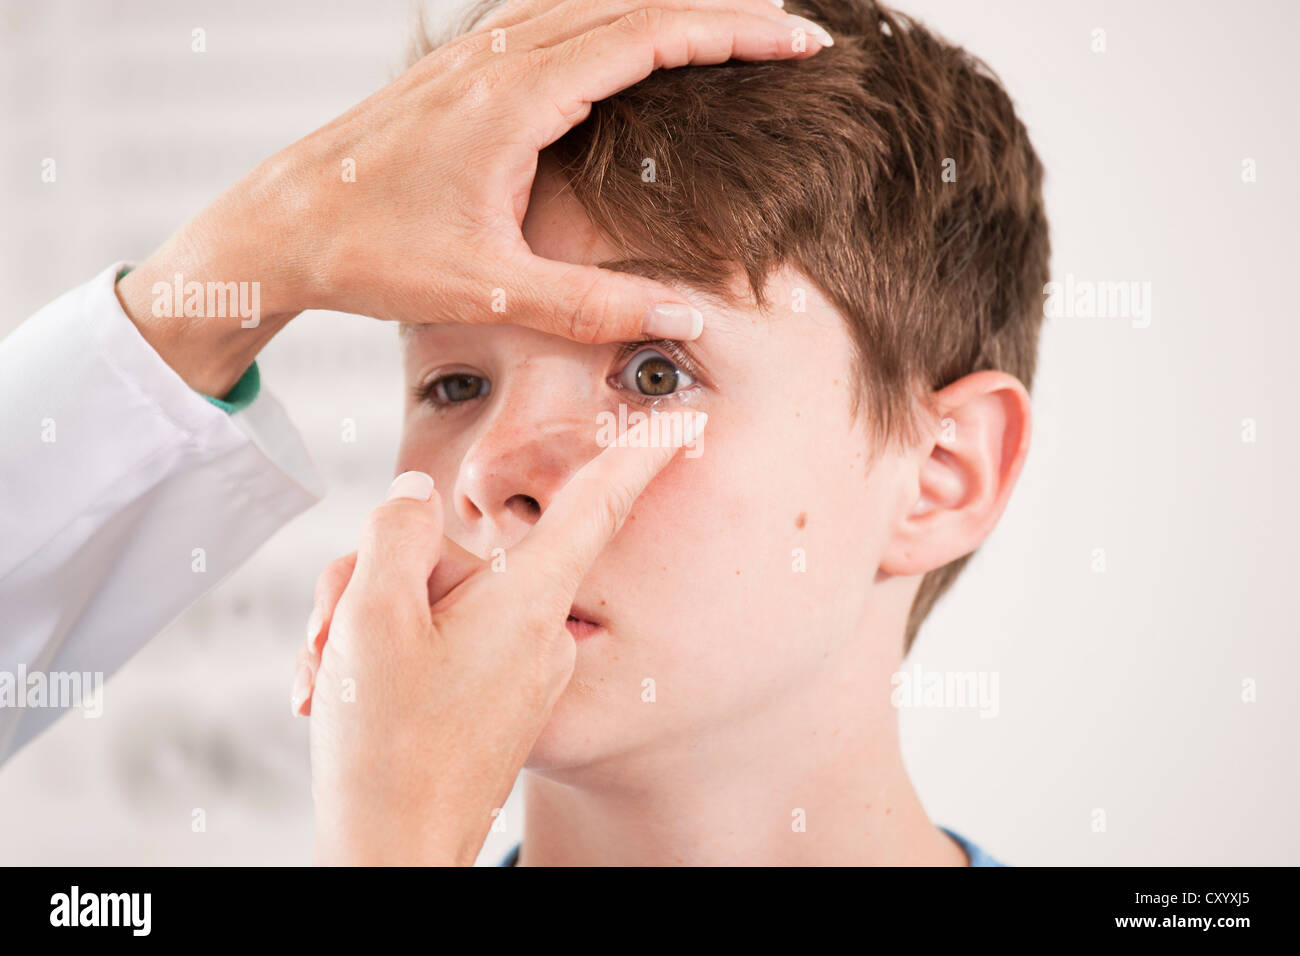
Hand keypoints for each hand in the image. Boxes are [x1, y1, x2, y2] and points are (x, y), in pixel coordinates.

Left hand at [115, 0, 831, 395]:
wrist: (280, 224)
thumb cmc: (373, 254)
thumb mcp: (491, 289)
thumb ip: (593, 307)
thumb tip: (686, 320)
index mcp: (517, 98)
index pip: (652, 37)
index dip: (735, 32)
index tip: (801, 40)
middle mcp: (499, 56)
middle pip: (633, 2)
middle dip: (720, 10)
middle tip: (789, 31)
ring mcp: (475, 53)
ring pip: (591, 1)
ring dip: (665, 7)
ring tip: (727, 26)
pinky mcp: (459, 68)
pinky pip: (551, 15)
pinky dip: (609, 15)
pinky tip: (625, 32)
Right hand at [298, 411, 705, 864]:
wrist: (391, 856)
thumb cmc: (385, 745)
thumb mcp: (372, 615)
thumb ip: (399, 531)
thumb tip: (419, 493)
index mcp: (525, 602)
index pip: (596, 505)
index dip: (638, 454)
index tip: (685, 420)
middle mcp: (535, 631)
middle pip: (456, 555)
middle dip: (379, 579)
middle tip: (339, 637)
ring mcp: (514, 668)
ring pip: (432, 598)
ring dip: (367, 627)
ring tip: (335, 681)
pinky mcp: (491, 697)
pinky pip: (440, 644)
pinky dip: (386, 660)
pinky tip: (344, 696)